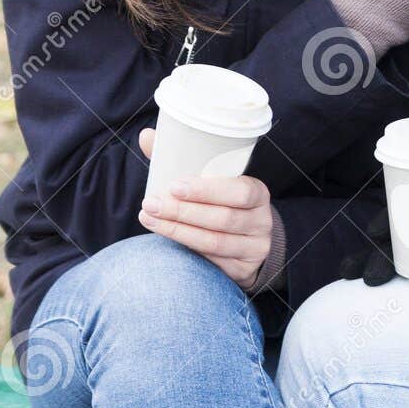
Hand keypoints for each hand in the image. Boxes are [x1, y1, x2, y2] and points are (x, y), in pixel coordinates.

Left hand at [137, 126, 273, 291]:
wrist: (250, 239)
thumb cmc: (224, 202)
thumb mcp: (215, 181)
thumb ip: (183, 159)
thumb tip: (147, 136)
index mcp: (259, 193)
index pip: (240, 191)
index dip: (207, 190)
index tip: (174, 185)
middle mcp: (261, 222)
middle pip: (222, 219)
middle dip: (183, 212)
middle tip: (151, 203)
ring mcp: (254, 249)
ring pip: (214, 243)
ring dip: (177, 231)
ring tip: (149, 219)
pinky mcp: (243, 271)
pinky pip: (212, 262)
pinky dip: (186, 250)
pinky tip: (166, 238)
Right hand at [339, 208, 408, 292]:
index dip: (386, 219)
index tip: (377, 232)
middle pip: (392, 241)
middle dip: (371, 253)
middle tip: (367, 276)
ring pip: (391, 263)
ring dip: (368, 267)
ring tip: (351, 282)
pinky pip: (402, 288)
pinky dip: (382, 292)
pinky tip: (361, 304)